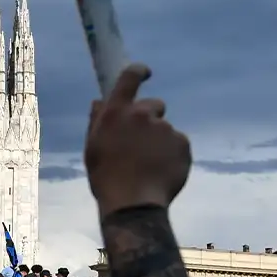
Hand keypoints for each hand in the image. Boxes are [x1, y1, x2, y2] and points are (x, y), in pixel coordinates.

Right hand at [85, 64, 190, 216]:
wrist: (133, 204)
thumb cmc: (106, 177)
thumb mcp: (93, 148)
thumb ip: (98, 121)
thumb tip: (99, 101)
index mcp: (117, 113)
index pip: (129, 77)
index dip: (139, 72)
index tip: (145, 73)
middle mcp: (143, 115)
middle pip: (154, 105)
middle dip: (151, 118)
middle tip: (142, 142)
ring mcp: (165, 128)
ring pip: (165, 129)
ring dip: (159, 141)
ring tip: (150, 165)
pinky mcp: (182, 143)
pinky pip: (178, 144)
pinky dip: (172, 154)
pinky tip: (161, 171)